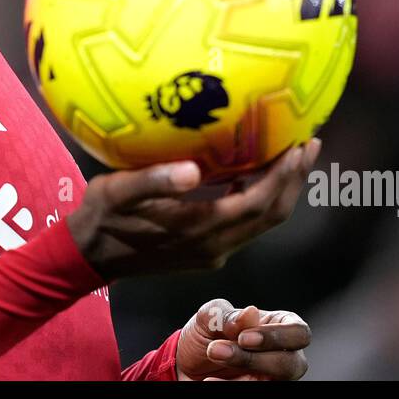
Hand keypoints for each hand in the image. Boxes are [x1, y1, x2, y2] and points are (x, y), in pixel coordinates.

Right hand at [66, 138, 321, 281]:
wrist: (88, 257)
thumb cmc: (101, 217)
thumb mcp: (117, 191)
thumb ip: (155, 181)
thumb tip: (193, 169)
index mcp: (198, 228)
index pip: (257, 203)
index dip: (283, 176)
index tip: (300, 144)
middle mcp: (214, 244)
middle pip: (271, 215)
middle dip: (294, 179)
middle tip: (309, 141)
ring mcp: (212, 250)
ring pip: (262, 222)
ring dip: (281, 189)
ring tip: (293, 153)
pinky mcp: (206, 249)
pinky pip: (246, 223)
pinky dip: (261, 197)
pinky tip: (257, 171)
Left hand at [175, 300, 310, 380]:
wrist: (184, 363)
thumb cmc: (205, 334)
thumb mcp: (209, 317)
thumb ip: (228, 315)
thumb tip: (251, 313)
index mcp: (278, 326)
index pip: (299, 333)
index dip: (277, 337)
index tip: (243, 338)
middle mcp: (281, 355)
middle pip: (294, 364)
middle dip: (255, 359)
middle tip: (217, 350)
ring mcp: (270, 378)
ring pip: (276, 383)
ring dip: (242, 375)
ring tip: (211, 364)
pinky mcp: (256, 388)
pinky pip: (255, 392)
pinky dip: (230, 386)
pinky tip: (209, 380)